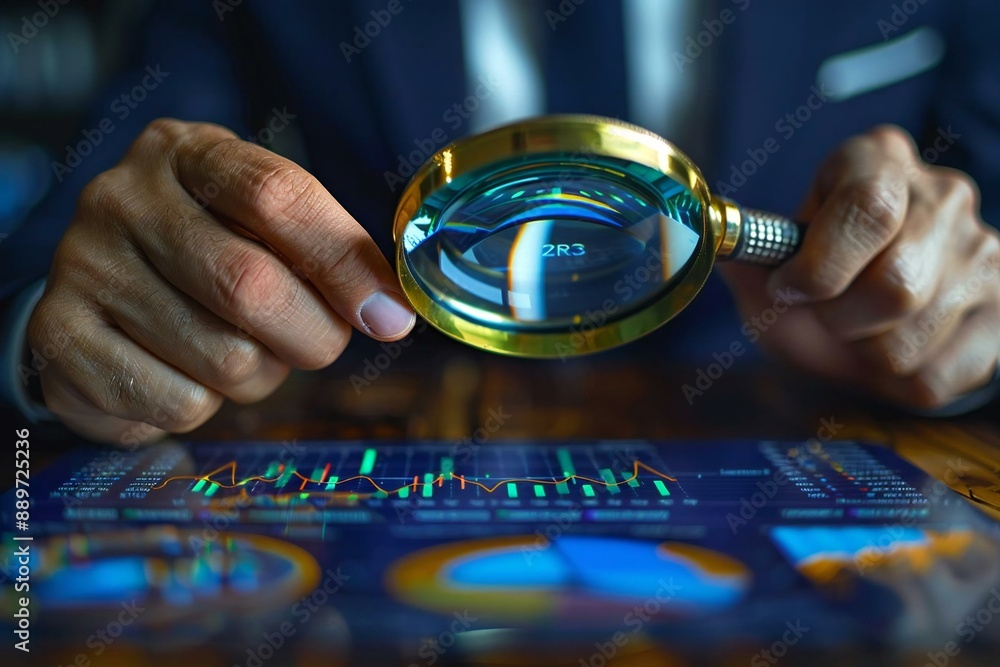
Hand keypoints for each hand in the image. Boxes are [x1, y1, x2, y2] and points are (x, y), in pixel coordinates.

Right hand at [27, 119, 414, 442]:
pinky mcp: (59, 339)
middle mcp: (123, 199)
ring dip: (258, 376)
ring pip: (223, 359)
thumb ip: (328, 251)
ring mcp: (83, 267)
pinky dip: (204, 405)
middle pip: (250, 285)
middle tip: (315, 342)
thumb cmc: (208, 249)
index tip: (388, 317)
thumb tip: (392, 315)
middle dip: (310, 336)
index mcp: (188, 154)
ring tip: (234, 348)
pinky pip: (178, 404)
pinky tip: (183, 370)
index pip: (278, 196)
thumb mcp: (264, 225)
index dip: (345, 263)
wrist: (101, 287)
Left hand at [719, 125, 999, 409]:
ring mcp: (984, 252)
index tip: (787, 288)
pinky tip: (894, 350)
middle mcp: (942, 195)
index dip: (819, 265)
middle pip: (894, 286)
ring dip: (864, 355)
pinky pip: (935, 378)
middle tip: (825, 314)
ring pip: (909, 342)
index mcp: (877, 161)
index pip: (868, 207)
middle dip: (838, 320)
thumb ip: (745, 258)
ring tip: (861, 331)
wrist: (875, 323)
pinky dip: (896, 382)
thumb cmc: (816, 285)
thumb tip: (714, 245)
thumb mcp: (771, 265)